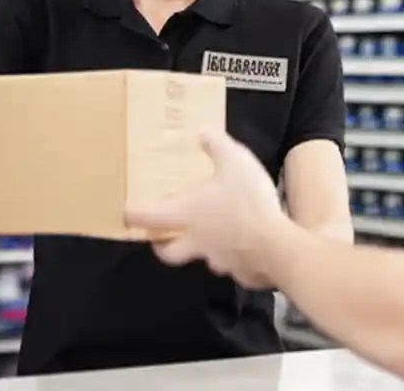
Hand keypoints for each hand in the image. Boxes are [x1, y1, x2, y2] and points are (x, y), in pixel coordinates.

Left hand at [125, 128, 293, 288]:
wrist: (277, 246)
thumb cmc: (247, 202)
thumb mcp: (234, 161)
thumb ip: (216, 145)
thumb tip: (202, 131)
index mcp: (186, 214)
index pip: (147, 218)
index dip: (133, 215)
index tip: (126, 212)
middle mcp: (195, 242)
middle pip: (167, 252)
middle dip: (161, 246)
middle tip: (161, 237)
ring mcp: (217, 260)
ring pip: (202, 257)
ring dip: (203, 248)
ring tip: (217, 234)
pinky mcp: (240, 272)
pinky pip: (232, 264)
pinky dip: (235, 256)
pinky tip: (247, 245)